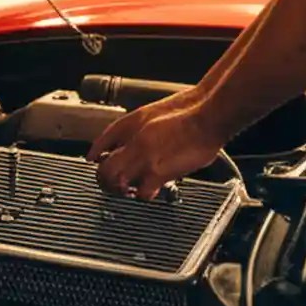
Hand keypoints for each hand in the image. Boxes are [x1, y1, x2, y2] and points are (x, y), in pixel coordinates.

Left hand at [86, 89, 225, 199]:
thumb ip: (127, 129)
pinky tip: (150, 187)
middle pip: (104, 172)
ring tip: (131, 187)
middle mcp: (133, 144)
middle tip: (112, 182)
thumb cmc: (186, 111)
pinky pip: (143, 193)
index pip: (99, 147)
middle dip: (105, 180)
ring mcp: (145, 160)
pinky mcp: (161, 173)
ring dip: (122, 189)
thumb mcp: (147, 113)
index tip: (99, 164)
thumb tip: (112, 144)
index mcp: (127, 127)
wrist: (208, 115)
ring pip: (119, 185)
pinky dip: (144, 194)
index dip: (97, 160)